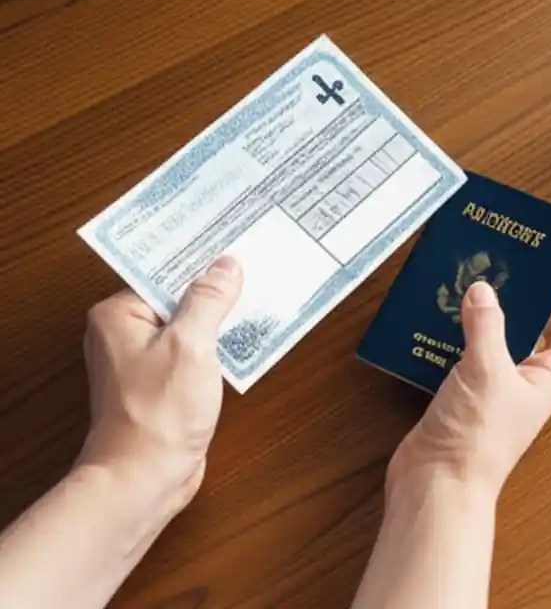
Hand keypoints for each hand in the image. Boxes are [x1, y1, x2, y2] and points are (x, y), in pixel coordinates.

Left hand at [78, 256, 242, 506]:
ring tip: (259, 298)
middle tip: (255, 268)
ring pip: (189, 326)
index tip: (236, 246)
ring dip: (221, 320)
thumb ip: (208, 301)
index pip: (165, 273)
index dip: (202, 262)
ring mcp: (143, 361)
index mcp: (118, 315)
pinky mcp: (162, 385)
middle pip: (178, 298)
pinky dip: (218, 347)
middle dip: (216, 290)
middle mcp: (124, 334)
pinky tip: (247, 339)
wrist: (144, 478)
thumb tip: (225, 266)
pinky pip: (194, 353)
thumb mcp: (190, 345)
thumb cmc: (157, 414)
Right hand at [388, 274, 550, 498]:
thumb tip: (483, 291)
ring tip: (470, 282)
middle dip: (523, 300)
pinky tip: (437, 318)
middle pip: (533, 332)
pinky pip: (462, 358)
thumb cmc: (477, 437)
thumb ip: (486, 325)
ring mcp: (491, 392)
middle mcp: (524, 384)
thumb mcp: (487, 369)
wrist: (436, 485)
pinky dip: (453, 337)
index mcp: (547, 378)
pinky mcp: (460, 398)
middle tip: (508, 266)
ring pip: (494, 343)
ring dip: (484, 316)